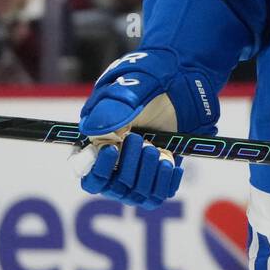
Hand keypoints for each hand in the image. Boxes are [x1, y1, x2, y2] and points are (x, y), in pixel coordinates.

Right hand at [68, 48, 218, 206]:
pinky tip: (170, 161)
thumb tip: (93, 132)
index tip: (113, 150)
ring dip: (146, 175)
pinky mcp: (161, 171)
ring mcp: (140, 167)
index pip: (86, 174)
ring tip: (156, 150)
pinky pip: (159, 193)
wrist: (183, 76)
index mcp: (98, 140)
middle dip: (127, 166)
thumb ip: (112, 108)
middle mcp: (116, 159)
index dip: (96, 170)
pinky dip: (165, 182)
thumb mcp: (129, 86)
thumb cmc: (148, 78)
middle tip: (141, 141)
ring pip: (136, 193)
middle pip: (112, 186)